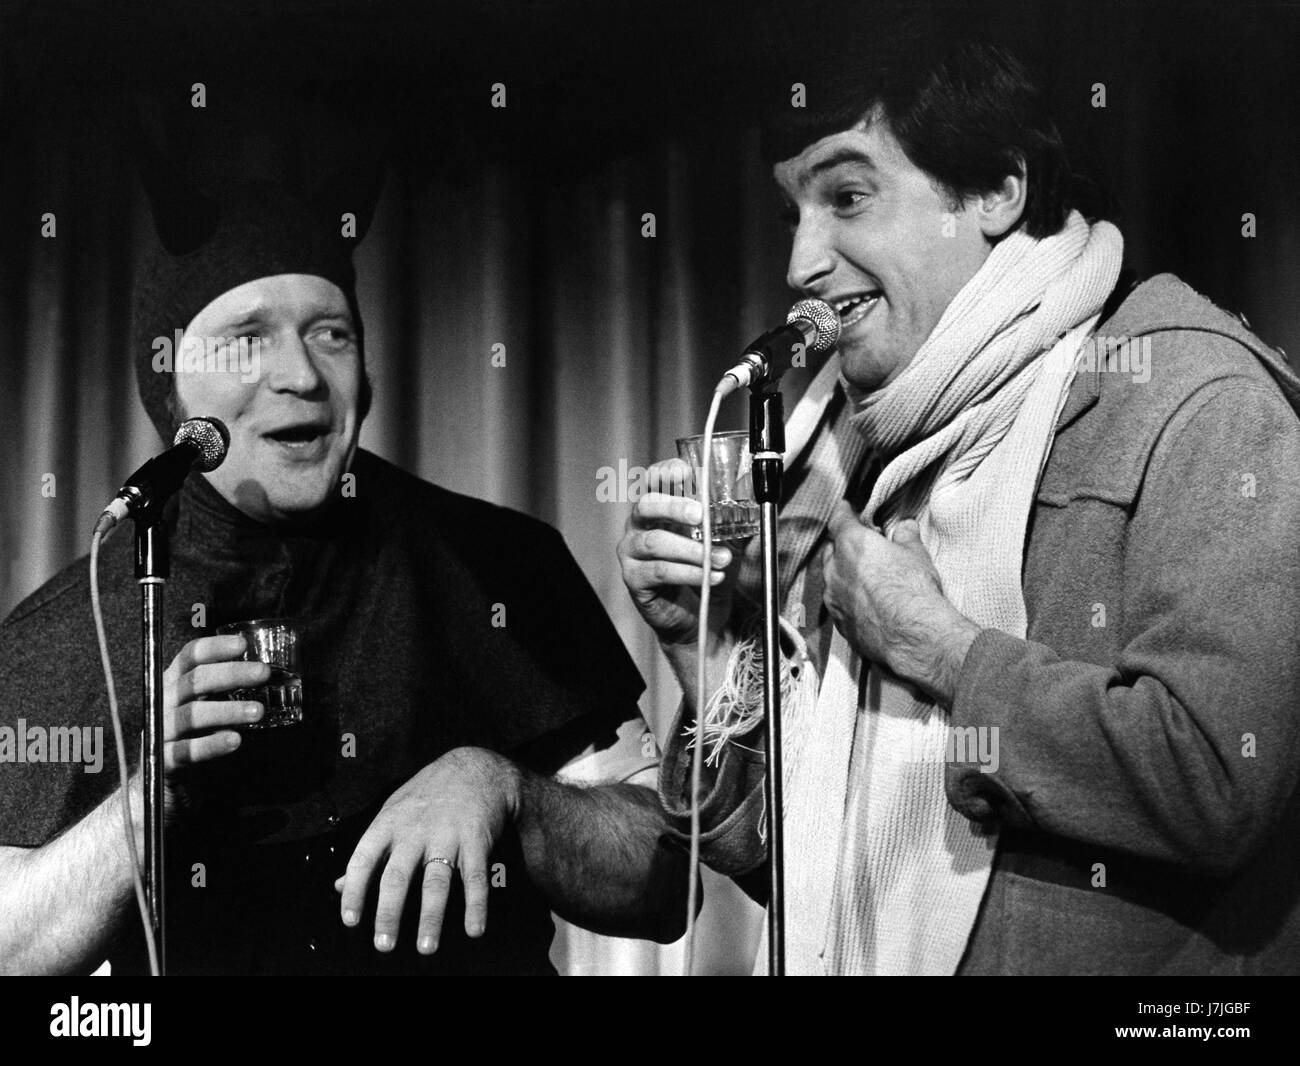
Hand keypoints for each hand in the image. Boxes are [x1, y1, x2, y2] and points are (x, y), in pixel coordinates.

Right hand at [148, 635, 268, 820]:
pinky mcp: (164, 761)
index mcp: (174, 683)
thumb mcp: (203, 703)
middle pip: (194, 681)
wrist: (159, 781)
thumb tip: (267, 671)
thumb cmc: (190, 734)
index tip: (243, 644)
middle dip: (231, 674)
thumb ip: (224, 688)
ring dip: (227, 711)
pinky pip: (186, 751)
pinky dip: (211, 745)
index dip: (214, 647)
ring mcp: (161, 731)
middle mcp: (164, 702)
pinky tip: (234, 740)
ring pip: (192, 715)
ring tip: (258, 711)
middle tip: (263, 673)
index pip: (190, 656)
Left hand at [335, 747, 520, 954]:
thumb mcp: (392, 814)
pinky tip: (473, 928)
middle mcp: (416, 831)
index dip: (354, 889)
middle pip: (398, 876)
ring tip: (426, 947)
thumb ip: (369, 851)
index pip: (364, 859)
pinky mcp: (476, 840)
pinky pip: (476, 876)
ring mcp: (447, 835)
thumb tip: (338, 885)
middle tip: (384, 944)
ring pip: (436, 881)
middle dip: (390, 912)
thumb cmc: (427, 796)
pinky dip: (476, 904)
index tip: (350, 919)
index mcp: (389, 824)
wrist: (476, 769)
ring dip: (431, 917)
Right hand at [617, 457, 740, 648]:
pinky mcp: (634, 579)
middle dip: (674, 507)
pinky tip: (709, 576)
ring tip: (720, 558)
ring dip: (691, 550)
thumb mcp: (725, 542)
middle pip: (646, 505)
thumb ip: (732, 520)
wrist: (699, 617)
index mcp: (658, 509)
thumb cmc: (705, 573)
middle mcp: (639, 526)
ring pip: (654, 542)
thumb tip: (750, 496)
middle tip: (700, 514)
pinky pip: (659, 571)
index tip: (686, 471)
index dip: (666, 472)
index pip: (653, 480)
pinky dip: (687, 572)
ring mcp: (632, 553)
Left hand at [821, 503, 980, 704]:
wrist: (913, 635)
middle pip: (831, 551)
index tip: (846, 509)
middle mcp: (836, 570)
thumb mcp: (916, 555)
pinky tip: (866, 605)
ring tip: (866, 578)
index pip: (839, 520)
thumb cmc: (914, 591)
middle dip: (843, 547)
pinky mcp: (841, 624)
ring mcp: (835, 599)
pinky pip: (839, 606)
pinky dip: (848, 601)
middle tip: (863, 548)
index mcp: (852, 545)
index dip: (843, 513)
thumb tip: (905, 528)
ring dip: (844, 576)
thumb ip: (905, 537)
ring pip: (832, 580)